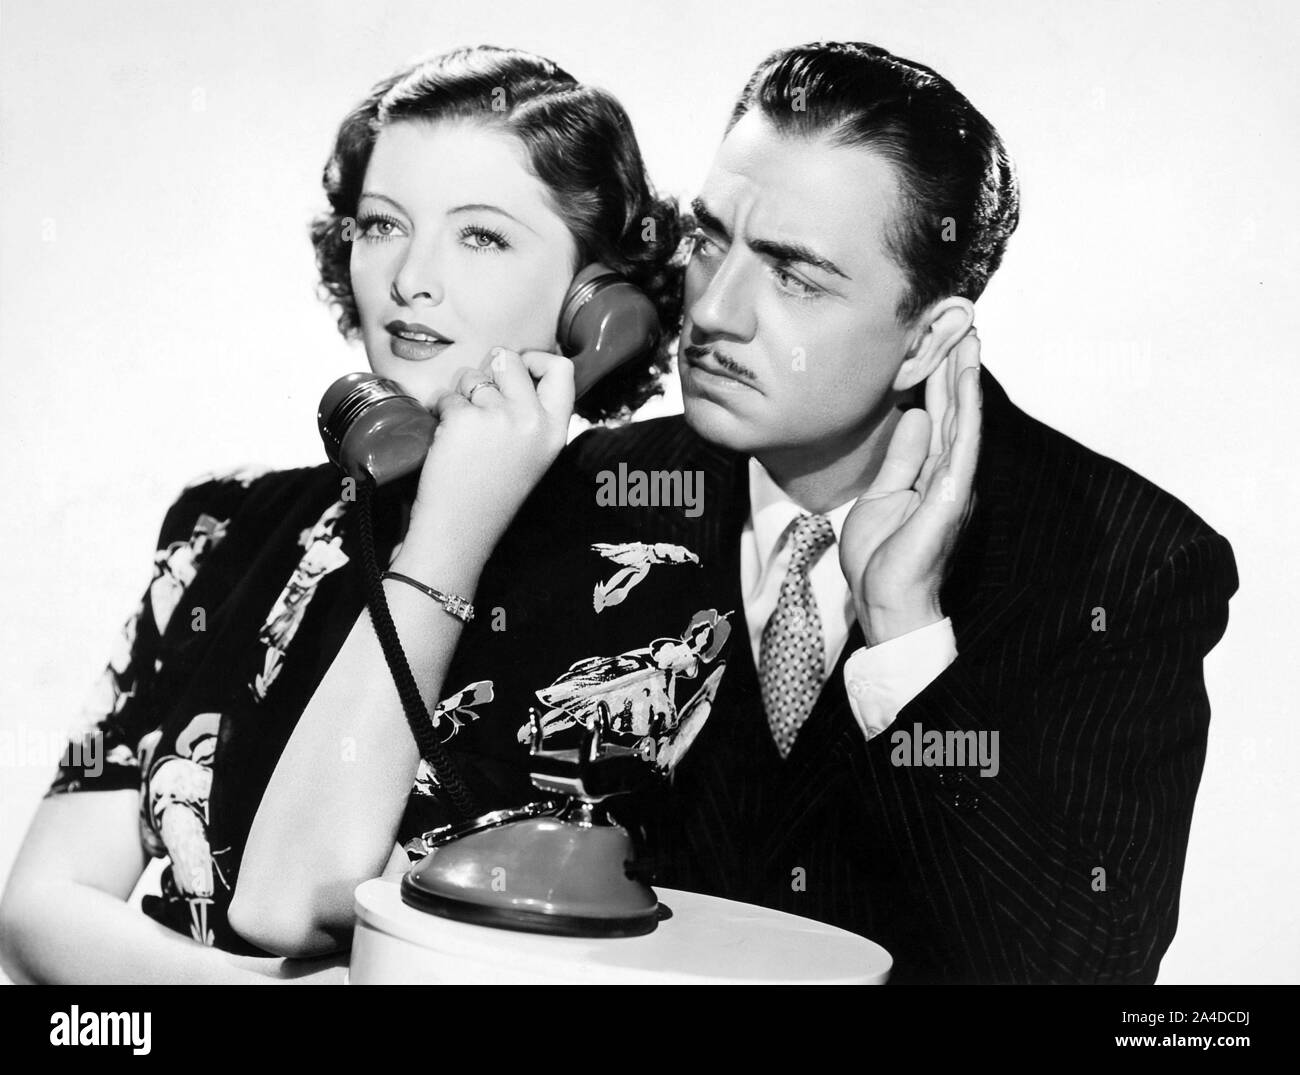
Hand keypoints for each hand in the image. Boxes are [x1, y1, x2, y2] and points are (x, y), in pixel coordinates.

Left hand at [407, 347, 574, 564]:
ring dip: (460, 393)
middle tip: (478, 400)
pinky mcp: (465, 419)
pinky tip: (446, 438)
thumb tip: (509, 365)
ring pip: (473, 375)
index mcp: (555, 430)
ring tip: (462, 429)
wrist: (461, 529)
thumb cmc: (491, 492)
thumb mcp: (532, 454)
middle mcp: (533, 420)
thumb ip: (532, 414)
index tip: (518, 371)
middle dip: (488, 370)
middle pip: (509, 359)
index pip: (563, 369)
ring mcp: (500, 418)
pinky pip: (448, 395)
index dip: (537, 359)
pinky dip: (440, 410)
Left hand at [838, 330, 981, 644]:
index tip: (939, 346)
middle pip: (952, 412)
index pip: (936, 419)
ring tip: (968, 339)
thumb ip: (901, 458)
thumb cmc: (882, 559)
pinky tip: (967, 379)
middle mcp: (949, 474)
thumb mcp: (884, 495)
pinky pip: (961, 442)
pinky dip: (965, 408)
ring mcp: (953, 482)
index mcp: (931, 475)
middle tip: (961, 327)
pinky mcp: (952, 492)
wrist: (886, 600)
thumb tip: (913, 417)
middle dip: (956, 370)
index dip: (938, 382)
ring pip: (962, 419)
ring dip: (966, 378)